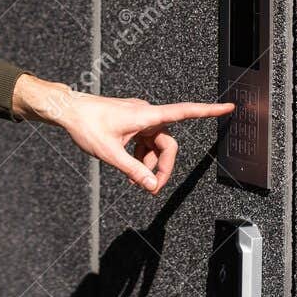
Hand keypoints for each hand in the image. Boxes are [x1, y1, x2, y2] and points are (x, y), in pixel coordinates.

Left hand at [11, 74, 233, 194]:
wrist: (68, 111)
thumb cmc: (86, 126)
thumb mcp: (110, 154)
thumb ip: (133, 171)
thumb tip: (151, 186)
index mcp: (146, 116)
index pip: (185, 112)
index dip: (208, 111)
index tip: (229, 107)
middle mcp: (146, 114)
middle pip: (168, 143)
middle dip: (162, 167)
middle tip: (150, 189)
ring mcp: (139, 117)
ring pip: (155, 144)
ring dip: (148, 163)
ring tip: (132, 180)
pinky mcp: (131, 121)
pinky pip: (145, 141)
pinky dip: (140, 156)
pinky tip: (129, 170)